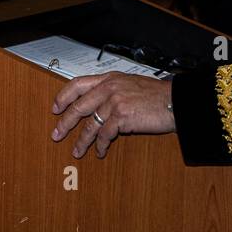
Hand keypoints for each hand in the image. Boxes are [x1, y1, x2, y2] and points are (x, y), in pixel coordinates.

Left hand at [50, 73, 174, 159]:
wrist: (175, 101)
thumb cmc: (157, 95)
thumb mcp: (131, 84)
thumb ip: (113, 90)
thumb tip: (98, 105)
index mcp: (109, 79)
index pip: (77, 84)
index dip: (63, 97)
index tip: (55, 108)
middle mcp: (109, 88)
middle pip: (78, 106)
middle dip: (65, 123)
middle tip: (56, 135)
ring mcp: (115, 102)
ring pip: (90, 124)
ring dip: (81, 141)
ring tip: (76, 151)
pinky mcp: (122, 117)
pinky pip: (105, 135)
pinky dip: (100, 146)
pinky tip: (99, 152)